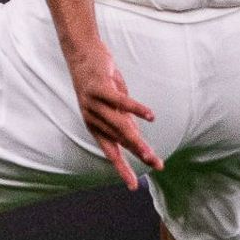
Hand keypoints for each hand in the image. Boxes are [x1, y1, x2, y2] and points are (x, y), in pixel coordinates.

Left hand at [64, 41, 163, 189]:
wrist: (82, 52)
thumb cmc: (100, 81)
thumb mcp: (111, 104)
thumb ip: (122, 120)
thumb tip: (135, 138)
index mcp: (95, 124)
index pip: (110, 151)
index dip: (122, 169)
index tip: (134, 186)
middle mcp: (92, 117)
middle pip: (120, 140)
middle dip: (139, 154)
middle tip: (157, 165)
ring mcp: (94, 103)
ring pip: (120, 126)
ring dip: (138, 140)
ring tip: (152, 153)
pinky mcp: (100, 88)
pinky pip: (121, 102)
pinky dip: (136, 109)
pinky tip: (151, 116)